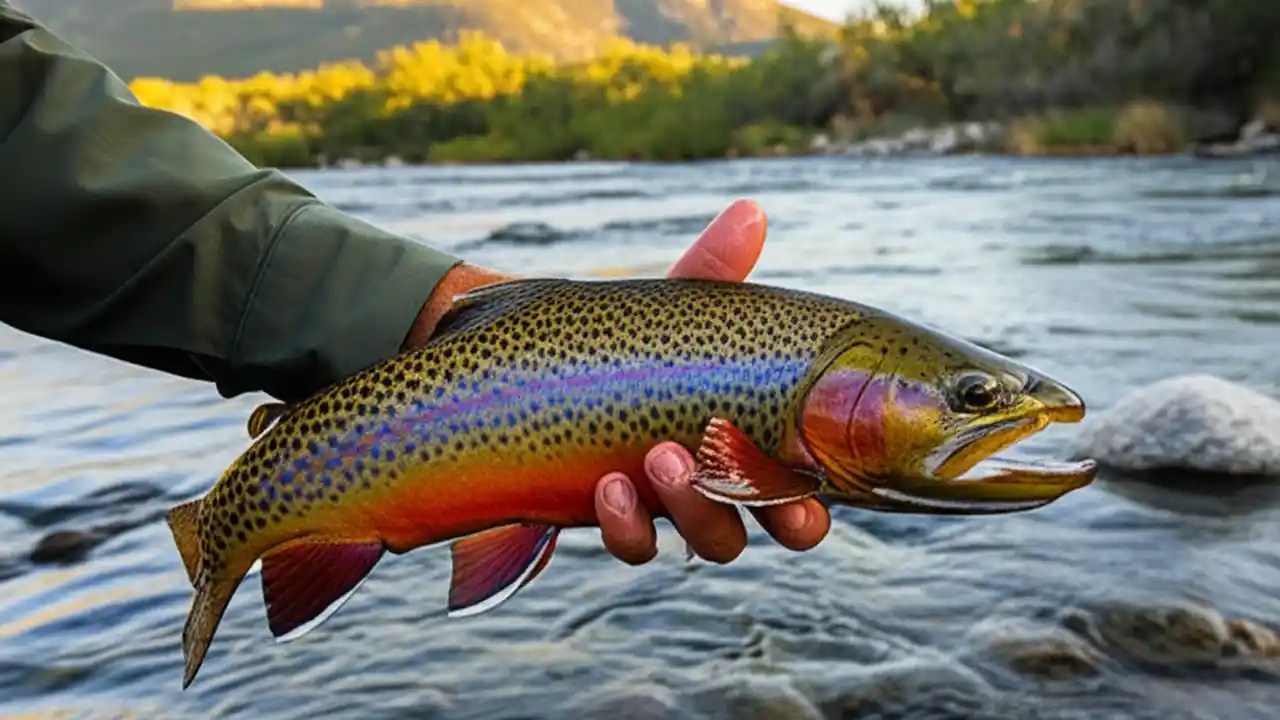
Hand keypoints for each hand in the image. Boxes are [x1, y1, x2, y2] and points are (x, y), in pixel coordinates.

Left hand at [403, 199, 830, 564]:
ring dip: (691, 508)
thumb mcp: (672, 307)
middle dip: (756, 515)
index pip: (799, 495)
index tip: (802, 496)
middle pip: (761, 526)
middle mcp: (717, 485)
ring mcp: (666, 507)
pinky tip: (609, 487)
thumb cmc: (632, 341)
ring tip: (659, 457)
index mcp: (750, 441)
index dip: (807, 508)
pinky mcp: (615, 518)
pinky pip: (634, 545)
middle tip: (725, 465)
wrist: (536, 362)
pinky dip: (628, 526)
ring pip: (706, 539)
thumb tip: (752, 213)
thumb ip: (713, 270)